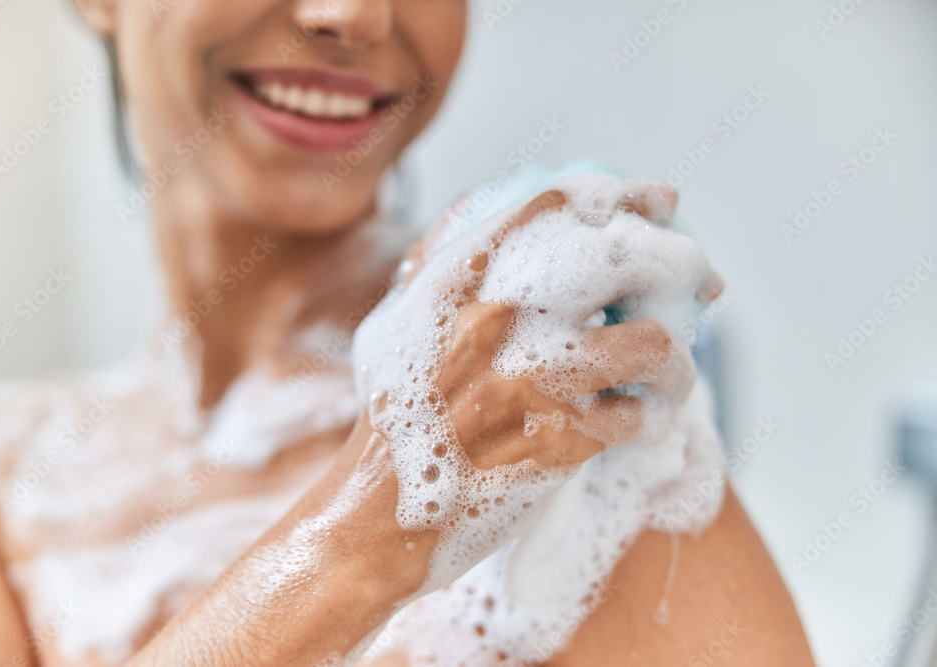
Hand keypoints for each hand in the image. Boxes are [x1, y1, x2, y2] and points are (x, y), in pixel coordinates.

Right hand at [352, 175, 720, 587]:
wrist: (372, 517)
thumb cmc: (390, 420)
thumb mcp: (398, 325)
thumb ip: (444, 270)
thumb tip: (495, 221)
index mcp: (457, 279)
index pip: (558, 205)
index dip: (626, 195)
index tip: (663, 200)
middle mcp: (497, 319)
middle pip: (624, 256)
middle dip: (680, 262)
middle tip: (699, 284)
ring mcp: (529, 383)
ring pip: (651, 343)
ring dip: (674, 360)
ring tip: (666, 374)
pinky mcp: (556, 445)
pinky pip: (638, 416)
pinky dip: (647, 419)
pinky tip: (633, 423)